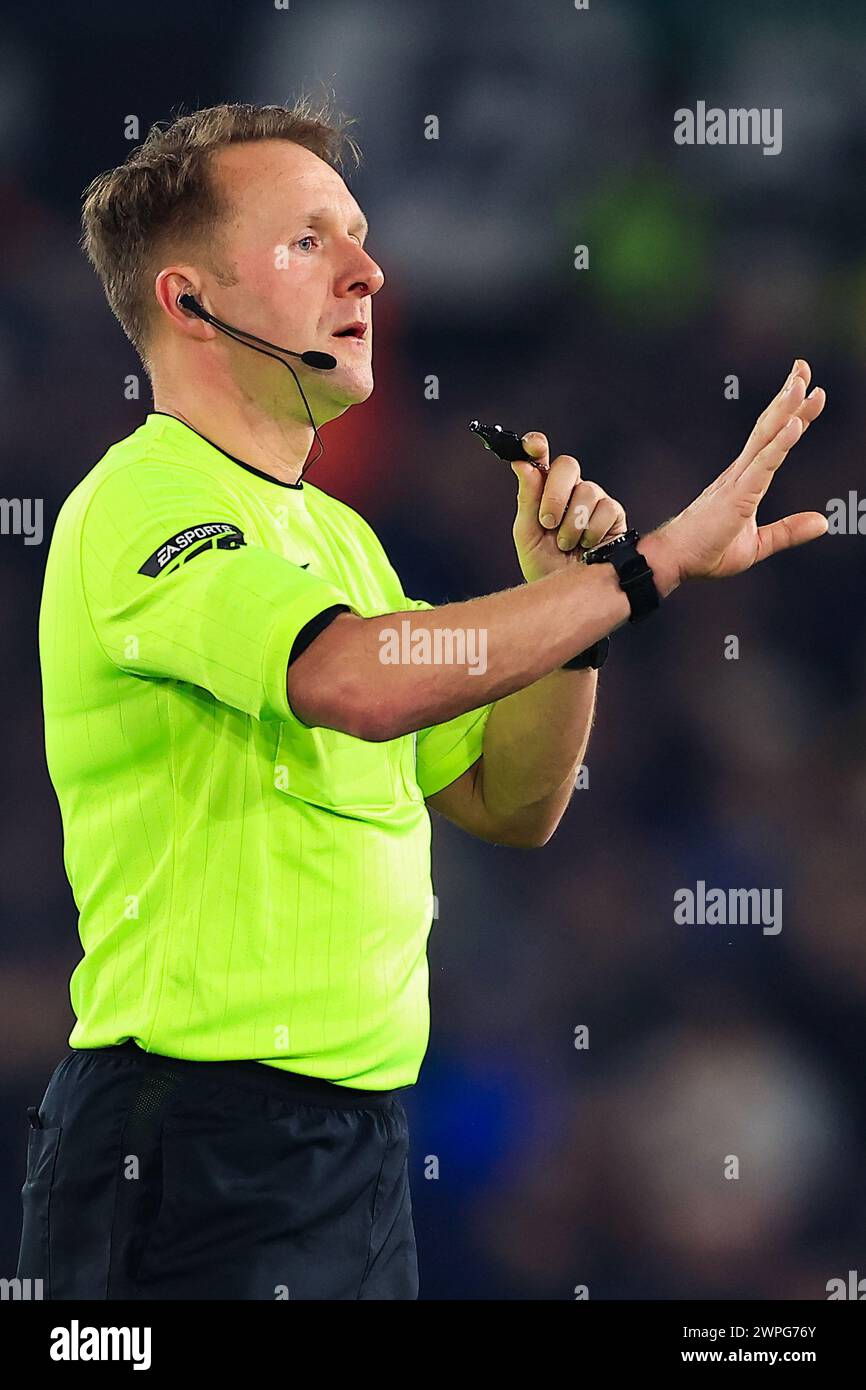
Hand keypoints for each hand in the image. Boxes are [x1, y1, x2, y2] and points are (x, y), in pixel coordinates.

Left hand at [511, 434, 626, 582]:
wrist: (567, 594)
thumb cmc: (543, 563)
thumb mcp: (527, 532)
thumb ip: (527, 497)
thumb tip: (522, 464)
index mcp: (544, 489)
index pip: (540, 457)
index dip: (536, 445)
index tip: (532, 446)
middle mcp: (571, 489)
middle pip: (568, 465)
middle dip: (556, 494)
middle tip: (547, 522)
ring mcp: (594, 500)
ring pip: (588, 491)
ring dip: (572, 523)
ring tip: (566, 545)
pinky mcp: (613, 515)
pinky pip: (606, 510)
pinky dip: (592, 532)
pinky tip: (587, 547)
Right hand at [657, 359, 826, 584]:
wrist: (674, 562)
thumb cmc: (707, 551)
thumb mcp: (758, 544)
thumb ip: (789, 531)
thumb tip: (823, 522)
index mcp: (744, 479)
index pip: (773, 440)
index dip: (792, 413)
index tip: (809, 388)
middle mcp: (741, 472)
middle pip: (768, 427)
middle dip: (788, 396)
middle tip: (804, 367)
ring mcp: (737, 481)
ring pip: (765, 438)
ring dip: (785, 409)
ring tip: (802, 383)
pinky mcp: (736, 496)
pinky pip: (762, 465)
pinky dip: (780, 444)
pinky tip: (795, 425)